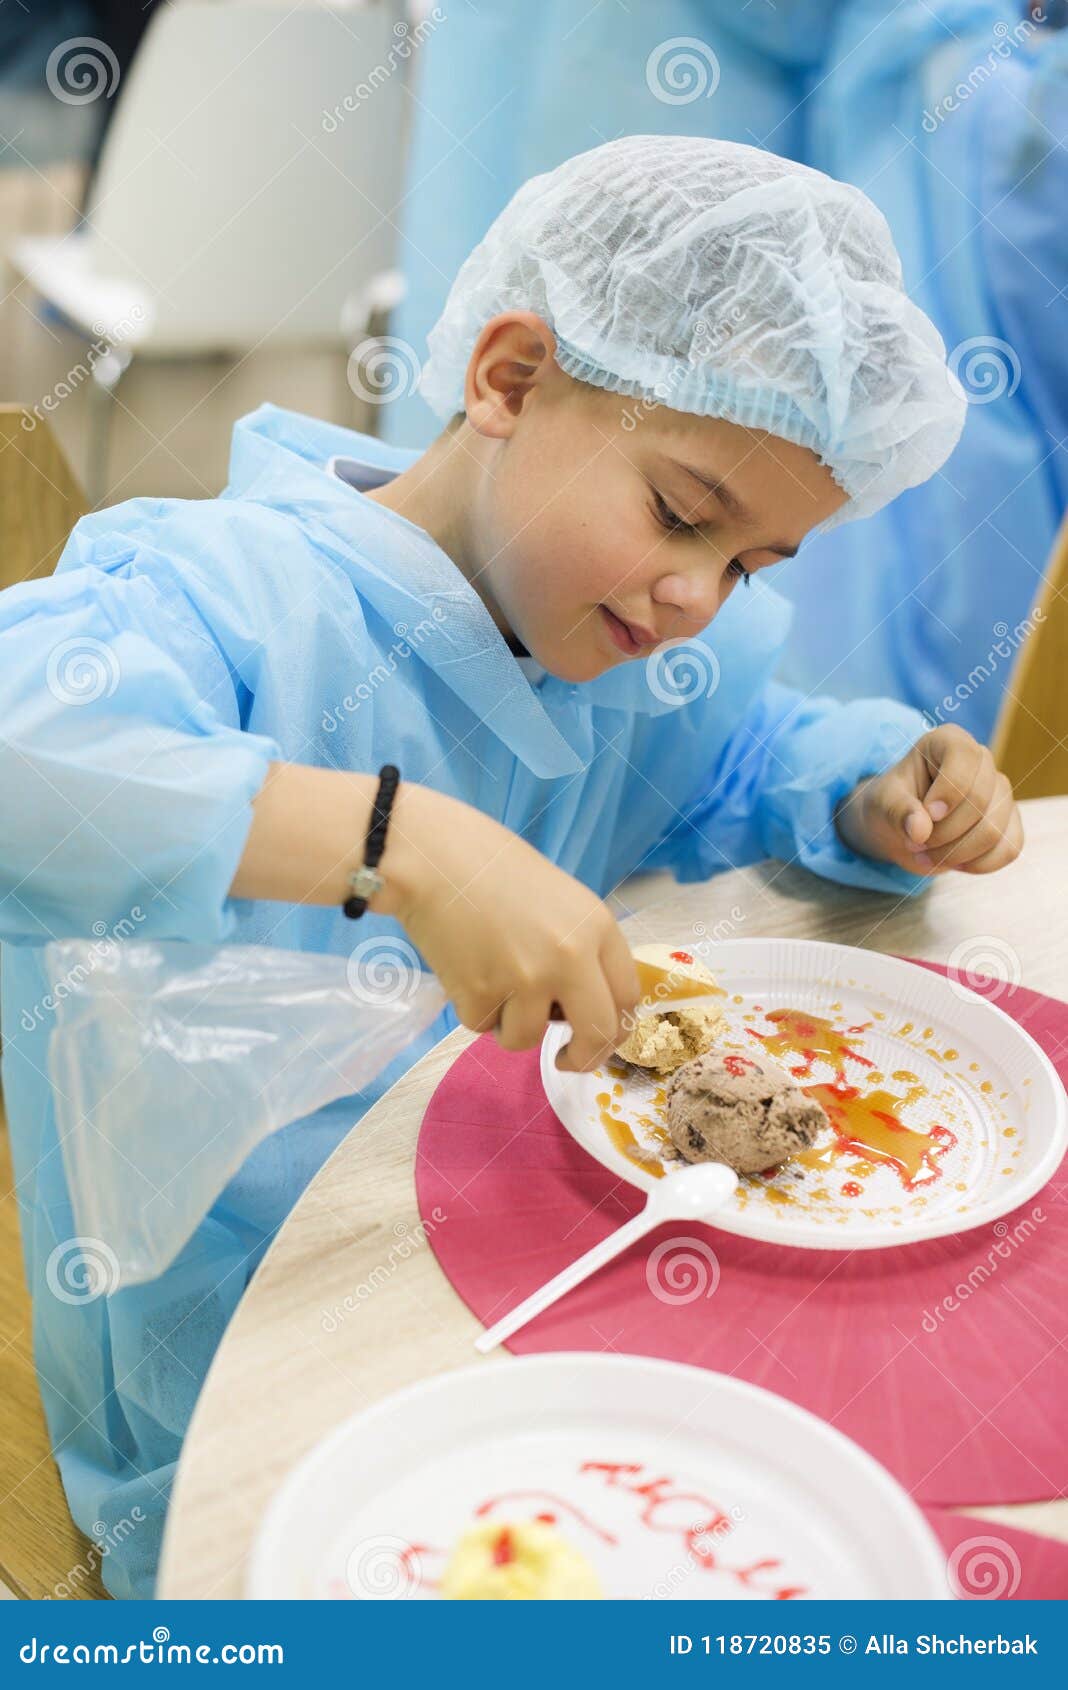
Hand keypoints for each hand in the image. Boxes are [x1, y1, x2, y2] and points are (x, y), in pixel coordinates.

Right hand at [380, 783, 639, 1070]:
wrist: (432, 855)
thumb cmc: (492, 866)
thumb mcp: (559, 899)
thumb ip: (579, 946)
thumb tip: (579, 1002)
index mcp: (597, 926)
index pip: (628, 997)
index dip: (615, 1028)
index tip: (598, 1038)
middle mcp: (571, 957)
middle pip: (598, 1034)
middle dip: (584, 1058)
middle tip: (566, 1061)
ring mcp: (526, 978)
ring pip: (529, 1038)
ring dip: (510, 1025)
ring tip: (490, 981)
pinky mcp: (481, 994)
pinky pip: (482, 1025)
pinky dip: (472, 1008)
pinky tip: (463, 967)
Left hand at [834, 725, 1023, 876]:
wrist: (901, 828)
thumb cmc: (891, 804)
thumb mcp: (883, 803)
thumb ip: (898, 811)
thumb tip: (919, 829)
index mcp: (948, 741)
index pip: (964, 757)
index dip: (949, 790)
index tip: (928, 814)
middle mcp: (981, 761)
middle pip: (979, 800)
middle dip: (944, 832)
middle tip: (915, 843)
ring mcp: (1000, 792)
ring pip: (993, 830)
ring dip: (956, 853)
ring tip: (926, 856)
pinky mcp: (1009, 823)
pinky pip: (1008, 849)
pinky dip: (978, 864)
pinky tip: (954, 863)